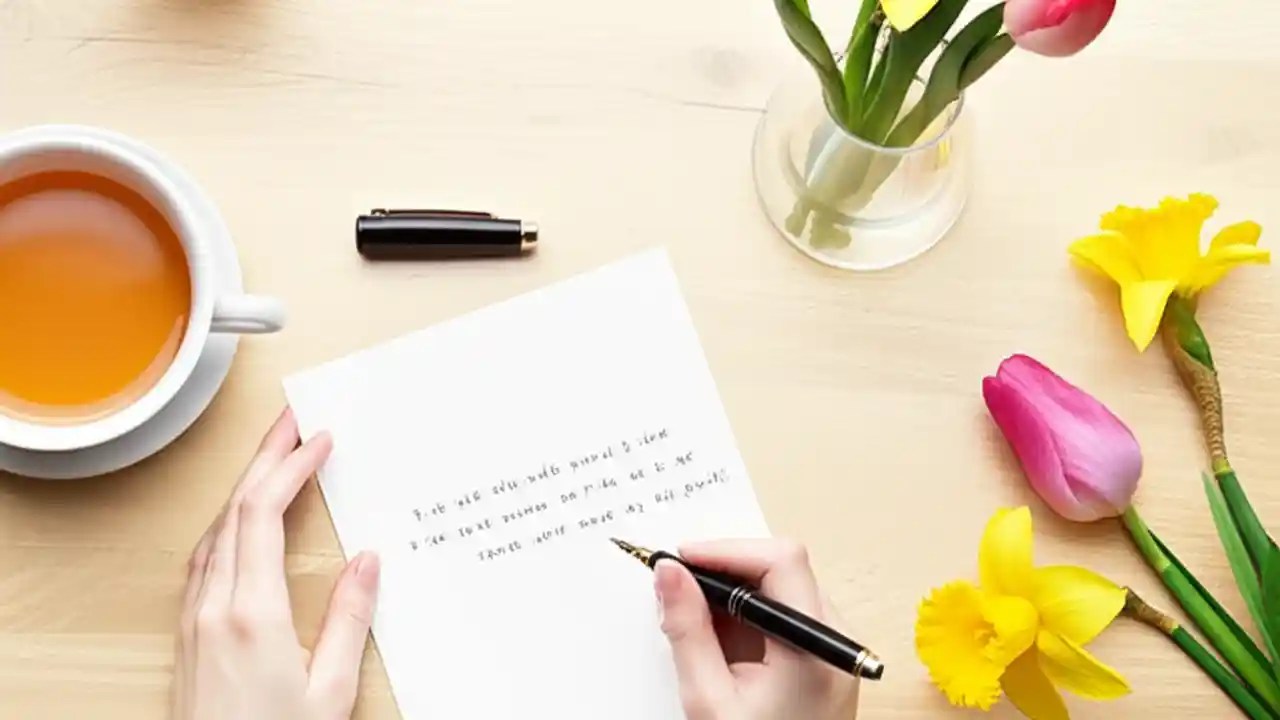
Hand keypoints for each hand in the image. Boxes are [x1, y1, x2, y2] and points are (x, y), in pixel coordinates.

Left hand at [172, 409, 379, 719]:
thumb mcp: (329, 692)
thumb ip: (349, 620)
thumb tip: (367, 561)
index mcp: (250, 614)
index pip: (263, 514)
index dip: (290, 467)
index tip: (318, 439)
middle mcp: (212, 608)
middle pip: (234, 510)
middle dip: (265, 459)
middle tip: (292, 423)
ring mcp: (193, 620)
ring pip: (214, 531)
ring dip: (244, 488)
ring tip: (274, 461)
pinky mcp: (188, 636)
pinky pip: (203, 559)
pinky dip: (228, 524)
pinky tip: (243, 523)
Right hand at [655, 540, 860, 719]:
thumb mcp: (708, 699)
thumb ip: (687, 630)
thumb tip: (668, 573)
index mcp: (815, 649)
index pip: (781, 561)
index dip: (727, 550)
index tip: (682, 559)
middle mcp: (835, 641)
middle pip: (784, 568)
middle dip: (726, 569)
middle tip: (677, 588)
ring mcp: (834, 649)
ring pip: (784, 587)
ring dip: (735, 591)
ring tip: (692, 619)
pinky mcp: (824, 658)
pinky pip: (786, 613)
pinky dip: (748, 614)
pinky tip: (718, 639)